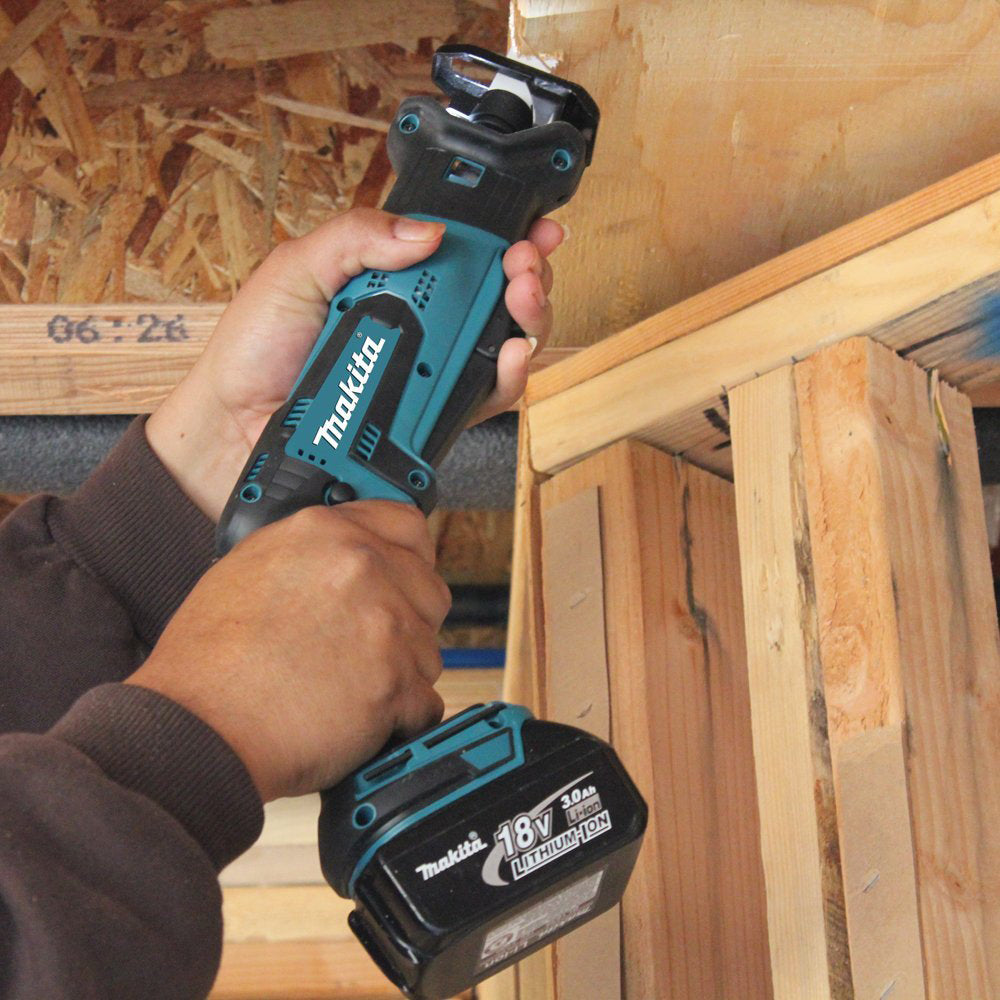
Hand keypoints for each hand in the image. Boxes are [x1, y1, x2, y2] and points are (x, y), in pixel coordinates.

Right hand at [125, 500, 450, 800]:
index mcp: (325, 532)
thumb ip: (313, 553)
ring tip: (349, 689)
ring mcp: (385, 623)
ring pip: (429, 648)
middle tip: (370, 648)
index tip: (402, 579)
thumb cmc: (208, 663)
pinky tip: (359, 720)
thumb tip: (353, 556)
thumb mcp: (250, 568)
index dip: (408, 558)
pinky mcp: (396, 682)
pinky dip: (401, 718)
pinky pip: (425, 701)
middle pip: (429, 589)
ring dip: (402, 672)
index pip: (407, 523)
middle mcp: (362, 567)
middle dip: (409, 620)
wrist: (196, 730)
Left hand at [147, 208, 562, 520]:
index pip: (463, 256)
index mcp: (390, 283)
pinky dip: (506, 376)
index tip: (530, 228)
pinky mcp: (429, 420)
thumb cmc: (254, 351)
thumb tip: (428, 232)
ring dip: (527, 317)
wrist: (232, 427)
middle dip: (527, 275)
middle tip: (523, 263)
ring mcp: (427, 374)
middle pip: (497, 299)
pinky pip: (484, 399)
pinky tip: (506, 353)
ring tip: (521, 297)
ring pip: (503, 346)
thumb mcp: (296, 270)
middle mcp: (419, 327)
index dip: (505, 240)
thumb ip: (356, 239)